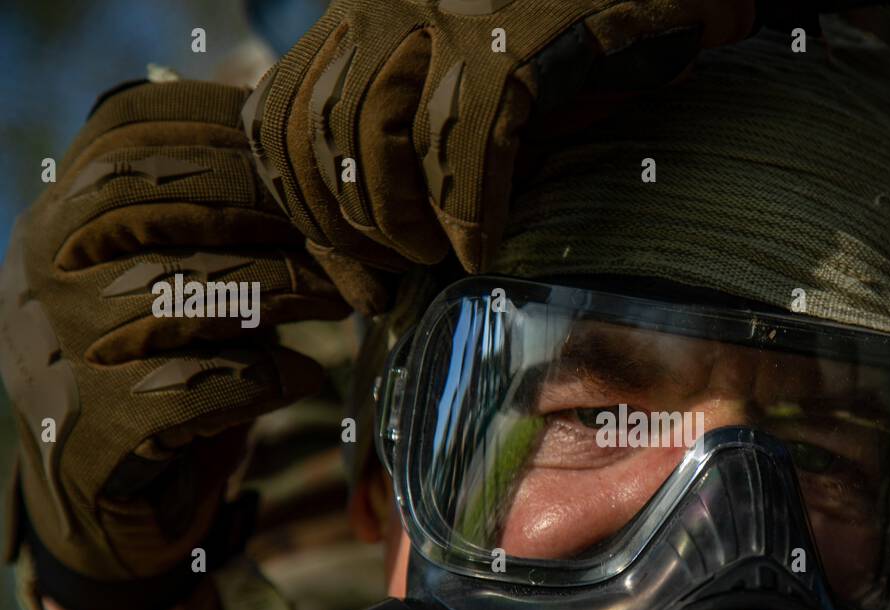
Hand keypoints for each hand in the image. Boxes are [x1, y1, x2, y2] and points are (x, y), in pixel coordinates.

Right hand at [0, 79, 349, 609]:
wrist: (110, 506)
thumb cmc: (166, 376)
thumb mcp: (185, 284)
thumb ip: (221, 221)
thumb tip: (308, 144)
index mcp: (57, 224)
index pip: (123, 135)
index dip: (220, 128)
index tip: (302, 154)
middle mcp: (40, 278)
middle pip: (159, 207)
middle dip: (270, 215)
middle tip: (346, 243)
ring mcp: (57, 357)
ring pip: (184, 296)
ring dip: (284, 292)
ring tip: (340, 302)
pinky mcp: (97, 433)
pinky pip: (201, 386)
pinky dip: (268, 378)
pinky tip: (301, 376)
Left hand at [241, 0, 758, 281]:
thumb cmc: (577, 42)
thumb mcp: (476, 85)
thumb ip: (417, 141)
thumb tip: (381, 246)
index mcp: (366, 15)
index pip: (281, 112)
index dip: (301, 206)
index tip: (345, 270)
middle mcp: (388, 2)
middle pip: (313, 127)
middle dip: (343, 223)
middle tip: (392, 271)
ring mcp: (449, 9)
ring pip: (372, 130)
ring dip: (397, 218)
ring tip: (437, 257)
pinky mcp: (519, 33)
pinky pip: (466, 136)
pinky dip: (469, 209)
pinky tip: (483, 247)